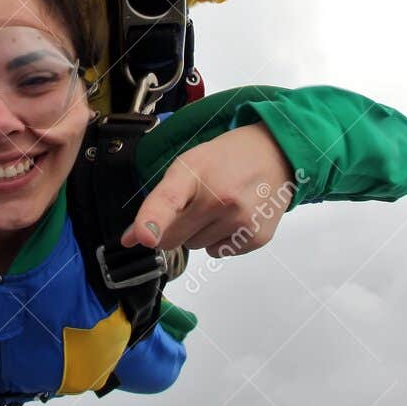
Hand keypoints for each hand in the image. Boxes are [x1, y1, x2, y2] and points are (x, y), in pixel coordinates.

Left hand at [121, 124, 296, 257]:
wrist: (275, 153)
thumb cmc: (225, 160)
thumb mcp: (186, 167)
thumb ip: (156, 204)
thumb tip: (131, 240)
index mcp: (195, 173)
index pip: (169, 200)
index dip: (152, 220)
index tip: (144, 236)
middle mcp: (220, 198)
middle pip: (173, 239)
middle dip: (173, 227)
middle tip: (192, 204)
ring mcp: (241, 220)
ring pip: (195, 247)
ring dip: (199, 231)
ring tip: (219, 204)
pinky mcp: (256, 237)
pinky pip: (218, 252)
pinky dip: (220, 238)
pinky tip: (234, 216)